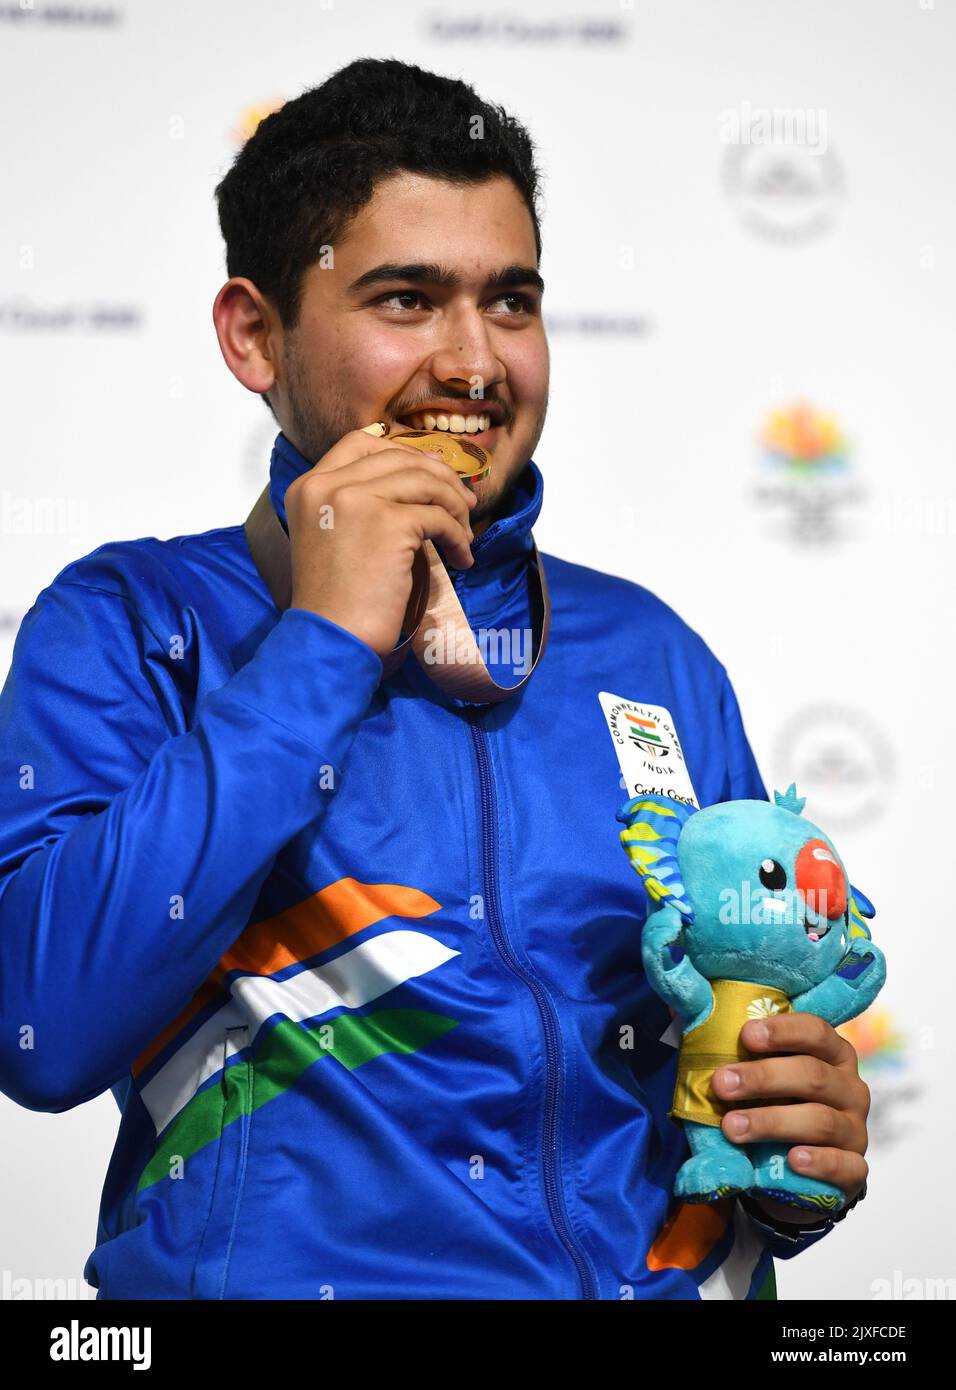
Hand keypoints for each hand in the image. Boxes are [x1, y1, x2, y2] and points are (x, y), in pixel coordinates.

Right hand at [284, 424, 477, 658]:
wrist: (331, 638)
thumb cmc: (336, 601)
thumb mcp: (332, 537)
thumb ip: (358, 504)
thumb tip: (421, 479)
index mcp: (308, 486)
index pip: (359, 441)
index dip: (402, 451)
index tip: (430, 472)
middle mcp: (327, 485)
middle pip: (399, 456)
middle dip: (440, 476)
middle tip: (464, 503)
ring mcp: (356, 500)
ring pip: (425, 481)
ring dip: (454, 507)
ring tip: (464, 536)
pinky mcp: (388, 524)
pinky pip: (439, 518)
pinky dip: (458, 538)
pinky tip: (461, 559)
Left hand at [711, 1012, 869, 1224]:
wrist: (792, 1171)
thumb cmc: (774, 1107)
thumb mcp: (759, 1078)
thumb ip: (737, 1049)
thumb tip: (685, 1006)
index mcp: (831, 1054)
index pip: (816, 1030)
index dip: (783, 1031)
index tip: (746, 1035)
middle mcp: (849, 1088)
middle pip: (813, 1075)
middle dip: (763, 1077)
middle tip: (722, 1084)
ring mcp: (855, 1130)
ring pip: (820, 1120)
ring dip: (772, 1121)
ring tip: (732, 1127)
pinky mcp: (855, 1170)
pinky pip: (843, 1165)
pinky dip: (819, 1162)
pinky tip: (793, 1159)